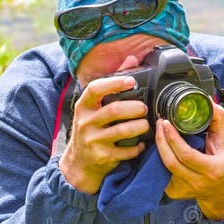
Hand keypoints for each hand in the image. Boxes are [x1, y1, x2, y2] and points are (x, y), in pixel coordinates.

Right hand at [59, 74, 148, 193]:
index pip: (95, 89)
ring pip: (122, 131)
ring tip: (145, 124)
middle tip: (144, 108)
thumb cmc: (90, 130)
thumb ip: (112, 84)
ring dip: (139, 126)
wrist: (78, 163)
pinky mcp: (102, 157)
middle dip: (135, 108)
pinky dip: (137, 147)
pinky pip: (126, 151)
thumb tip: (131, 59)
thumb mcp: (94, 108)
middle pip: (114, 110)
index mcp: (83, 107)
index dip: (115, 83)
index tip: (132, 82)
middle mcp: (85, 123)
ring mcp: (93, 141)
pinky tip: (141, 144)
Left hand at [155, 103, 223, 219]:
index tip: (166, 123)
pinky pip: (160, 174)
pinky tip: (159, 148)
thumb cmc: (223, 162)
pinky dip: (157, 160)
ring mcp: (184, 189)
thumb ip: (217, 120)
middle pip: (171, 162)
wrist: (222, 191)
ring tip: (158, 133)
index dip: (173, 139)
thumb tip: (207, 101)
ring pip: (162, 168)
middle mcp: (197, 182)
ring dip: (157, 149)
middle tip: (159, 124)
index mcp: (212, 169)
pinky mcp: (174, 192)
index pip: (187, 155)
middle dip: (161, 141)